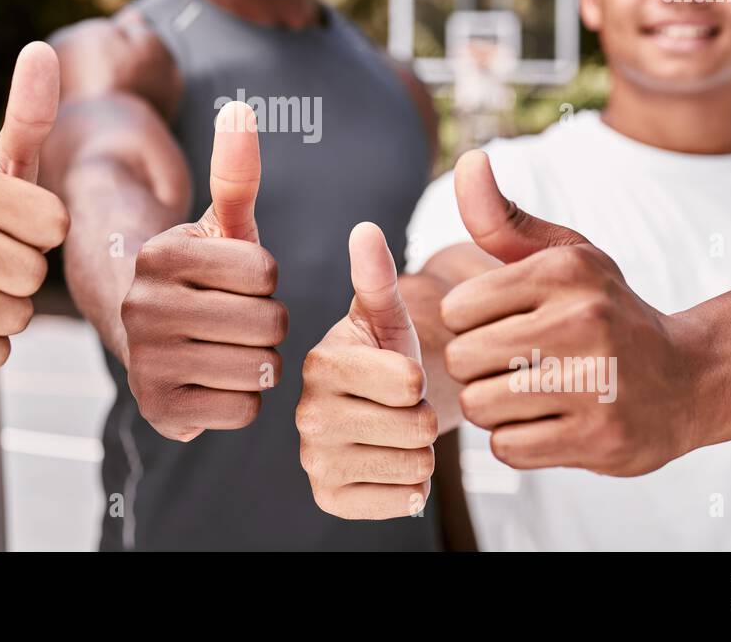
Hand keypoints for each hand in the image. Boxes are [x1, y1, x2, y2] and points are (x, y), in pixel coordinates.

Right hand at [121, 101, 286, 440]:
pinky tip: (217, 381)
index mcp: (161, 254)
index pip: (266, 272)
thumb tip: (242, 108)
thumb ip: (237, 172)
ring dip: (260, 361)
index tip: (235, 280)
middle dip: (267, 322)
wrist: (148, 334)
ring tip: (230, 347)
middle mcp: (143, 307)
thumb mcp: (220, 224)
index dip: (265, 278)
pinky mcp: (158, 411)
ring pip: (260, 369)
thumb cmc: (201, 274)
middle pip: (268, 323)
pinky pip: (243, 410)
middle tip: (237, 319)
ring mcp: (146, 363)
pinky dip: (243, 399)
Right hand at [298, 222, 435, 518]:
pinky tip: (391, 464)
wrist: (372, 408)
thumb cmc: (383, 354)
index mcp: (320, 362)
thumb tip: (365, 229)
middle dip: (423, 418)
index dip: (421, 380)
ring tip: (395, 432)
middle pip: (415, 428)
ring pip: (414, 466)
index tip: (400, 374)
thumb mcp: (385, 315)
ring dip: (419, 452)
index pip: (409, 383)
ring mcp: (315, 460)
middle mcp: (307, 414)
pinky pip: (401, 502)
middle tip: (400, 407)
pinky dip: (411, 488)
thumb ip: (377, 276)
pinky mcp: (328, 498)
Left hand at [441, 150, 695, 475]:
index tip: (498, 325)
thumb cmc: (605, 311)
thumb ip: (502, 217)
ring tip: (525, 394)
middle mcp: (583, 321)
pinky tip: (546, 423)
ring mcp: (597, 383)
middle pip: (463, 358)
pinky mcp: (601, 438)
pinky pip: (508, 448)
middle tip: (509, 366)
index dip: (468, 323)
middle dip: (475, 367)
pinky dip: (516, 441)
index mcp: (566, 272)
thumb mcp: (564, 255)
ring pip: (481, 405)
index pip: (456, 308)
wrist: (689, 378)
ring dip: (493, 407)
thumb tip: (468, 160)